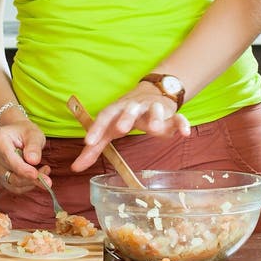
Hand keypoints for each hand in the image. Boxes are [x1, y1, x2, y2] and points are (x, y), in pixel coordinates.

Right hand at [0, 118, 47, 192]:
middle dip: (30, 176)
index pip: (9, 159)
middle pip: (10, 173)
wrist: (17, 133)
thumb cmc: (25, 131)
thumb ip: (34, 146)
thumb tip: (33, 160)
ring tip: (44, 171)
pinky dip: (27, 185)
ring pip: (12, 182)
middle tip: (47, 173)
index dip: (23, 169)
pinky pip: (13, 187)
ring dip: (30, 181)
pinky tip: (36, 176)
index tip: (36, 174)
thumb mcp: (34, 133)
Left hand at [71, 83, 190, 171]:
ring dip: (155, 118)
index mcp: (116, 110)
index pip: (104, 117)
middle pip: (129, 110)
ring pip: (155, 111)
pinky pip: (178, 118)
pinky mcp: (170, 114)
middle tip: (121, 129)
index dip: (96, 129)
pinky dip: (182, 124)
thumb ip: (94, 148)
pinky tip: (185, 133)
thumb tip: (74, 168)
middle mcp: (134, 107)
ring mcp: (153, 109)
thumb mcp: (109, 129)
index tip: (88, 142)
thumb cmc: (125, 116)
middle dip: (125, 118)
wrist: (152, 93)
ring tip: (155, 130)